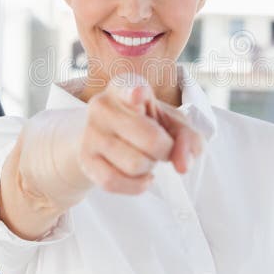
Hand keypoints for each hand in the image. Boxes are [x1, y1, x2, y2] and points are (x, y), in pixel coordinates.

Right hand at [78, 76, 203, 193]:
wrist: (109, 137)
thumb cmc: (146, 125)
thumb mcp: (172, 123)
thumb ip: (188, 138)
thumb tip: (183, 165)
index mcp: (125, 87)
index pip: (129, 88)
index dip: (136, 92)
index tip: (139, 94)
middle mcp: (103, 105)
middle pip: (151, 140)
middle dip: (165, 150)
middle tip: (161, 147)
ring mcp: (91, 133)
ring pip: (135, 165)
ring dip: (149, 168)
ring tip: (144, 156)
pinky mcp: (84, 159)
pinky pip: (114, 182)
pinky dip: (136, 185)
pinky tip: (141, 177)